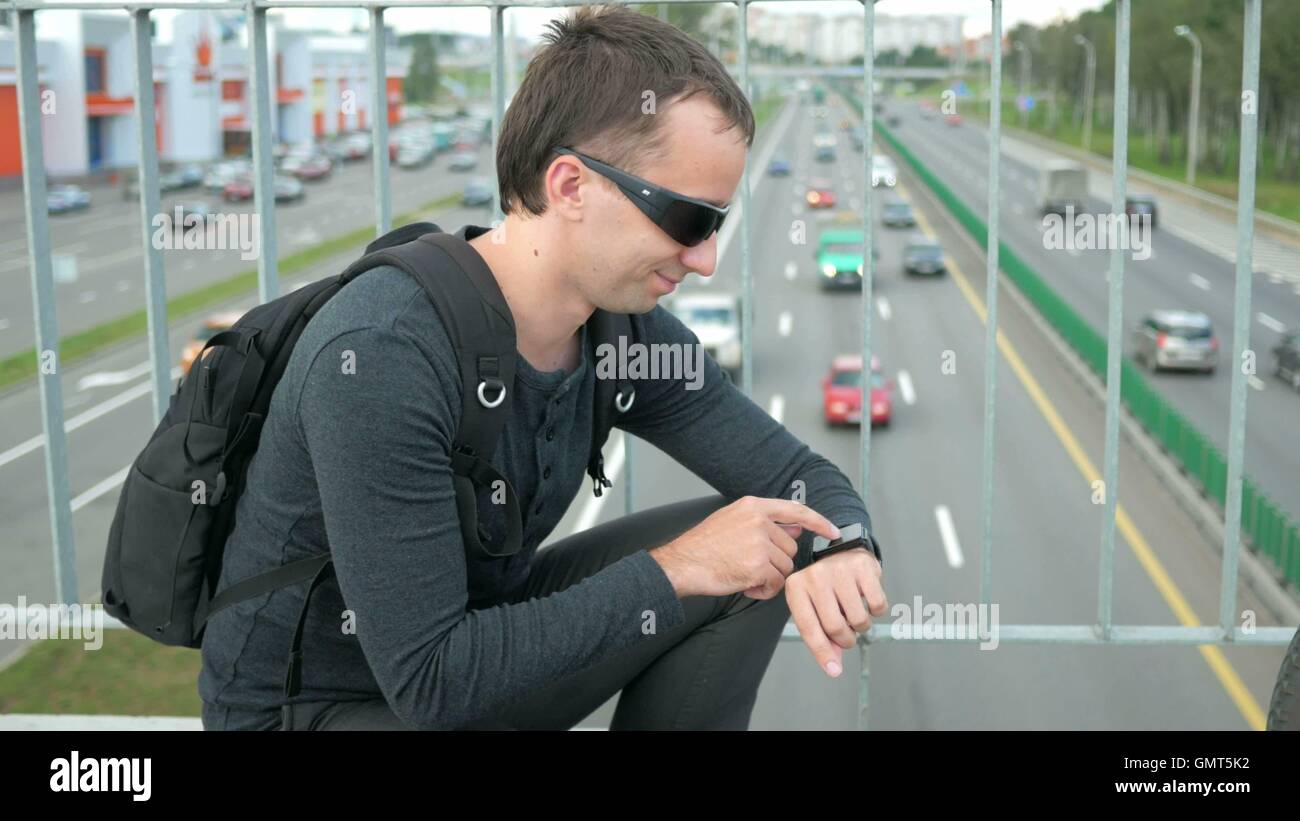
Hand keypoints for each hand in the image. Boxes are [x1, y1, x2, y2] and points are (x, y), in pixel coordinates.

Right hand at [649, 496, 839, 599]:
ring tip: (745, 576)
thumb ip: (764, 521)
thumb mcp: (732, 520)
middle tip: (751, 567)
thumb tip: (795, 526)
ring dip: (769, 578)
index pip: (796, 510)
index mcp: (753, 506)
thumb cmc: (702, 546)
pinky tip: (746, 586)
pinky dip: (763, 591)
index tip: (833, 531)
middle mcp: (759, 521)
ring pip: (785, 568)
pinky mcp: (758, 566)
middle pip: (790, 547)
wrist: (682, 564)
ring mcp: (759, 543)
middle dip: (776, 562)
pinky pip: (776, 584)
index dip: (819, 521)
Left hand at [785, 547, 886, 677]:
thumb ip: (822, 636)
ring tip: (854, 612)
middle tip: (848, 635)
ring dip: (861, 626)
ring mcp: (839, 569)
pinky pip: (877, 606)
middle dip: (846, 639)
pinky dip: (876, 611)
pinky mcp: (862, 566)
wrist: (842, 549)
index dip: (822, 652)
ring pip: (858, 619)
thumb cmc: (826, 585)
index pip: (809, 628)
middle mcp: (815, 576)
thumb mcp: (814, 606)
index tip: (834, 670)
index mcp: (796, 588)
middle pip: (835, 627)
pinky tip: (866, 599)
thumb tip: (834, 666)